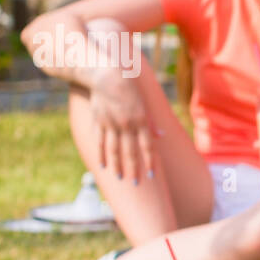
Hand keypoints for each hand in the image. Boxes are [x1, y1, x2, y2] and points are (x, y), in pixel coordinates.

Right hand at [89, 64, 158, 183]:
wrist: (106, 76)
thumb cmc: (129, 89)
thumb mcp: (144, 104)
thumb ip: (150, 123)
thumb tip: (161, 137)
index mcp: (140, 121)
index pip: (147, 146)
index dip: (149, 161)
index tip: (150, 175)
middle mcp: (126, 125)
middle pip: (130, 151)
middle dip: (133, 168)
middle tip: (135, 183)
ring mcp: (111, 124)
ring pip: (114, 149)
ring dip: (116, 165)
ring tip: (119, 177)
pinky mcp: (98, 121)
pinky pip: (100, 141)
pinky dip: (101, 154)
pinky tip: (102, 164)